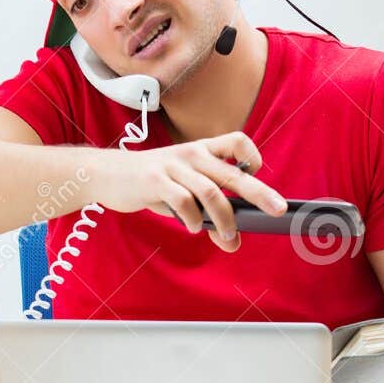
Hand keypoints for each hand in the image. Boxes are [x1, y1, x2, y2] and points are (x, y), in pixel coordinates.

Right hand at [88, 131, 286, 252]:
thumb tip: (232, 241)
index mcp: (201, 150)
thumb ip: (206, 212)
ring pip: (211, 192)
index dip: (253, 158)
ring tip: (229, 236)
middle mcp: (191, 154)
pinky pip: (183, 201)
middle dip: (260, 193)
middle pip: (234, 173)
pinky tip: (191, 227)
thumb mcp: (180, 191)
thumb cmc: (150, 183)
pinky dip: (192, 219)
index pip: (238, 141)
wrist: (106, 173)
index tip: (257, 174)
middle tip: (278, 210)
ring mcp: (173, 165)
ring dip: (224, 219)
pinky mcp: (155, 179)